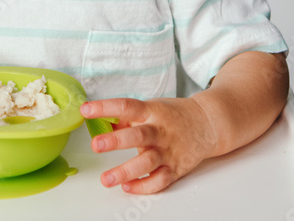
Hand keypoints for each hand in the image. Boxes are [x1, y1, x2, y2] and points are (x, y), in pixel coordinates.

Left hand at [80, 96, 217, 193]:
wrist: (207, 124)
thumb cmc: (173, 115)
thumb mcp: (150, 108)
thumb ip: (125, 117)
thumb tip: (100, 123)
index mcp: (152, 111)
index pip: (127, 106)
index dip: (105, 107)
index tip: (86, 109)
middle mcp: (160, 131)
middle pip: (138, 136)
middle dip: (116, 141)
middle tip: (96, 144)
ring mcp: (169, 151)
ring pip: (147, 163)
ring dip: (126, 171)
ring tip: (106, 179)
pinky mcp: (176, 168)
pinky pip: (159, 181)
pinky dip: (143, 186)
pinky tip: (127, 186)